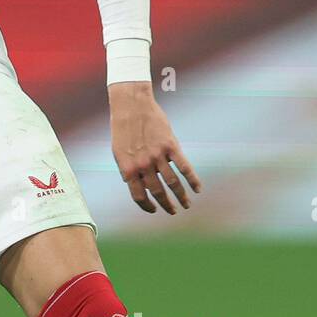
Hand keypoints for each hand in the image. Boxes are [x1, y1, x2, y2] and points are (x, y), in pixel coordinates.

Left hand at [108, 81, 200, 214]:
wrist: (131, 105)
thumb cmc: (122, 128)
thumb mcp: (119, 152)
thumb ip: (128, 170)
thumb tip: (140, 186)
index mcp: (128, 169)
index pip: (138, 196)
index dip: (147, 206)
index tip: (154, 210)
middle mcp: (143, 165)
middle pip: (157, 192)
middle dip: (166, 205)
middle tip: (173, 211)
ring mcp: (157, 156)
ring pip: (173, 183)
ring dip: (181, 197)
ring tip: (186, 204)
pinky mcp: (170, 146)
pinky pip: (184, 167)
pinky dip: (193, 180)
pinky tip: (198, 189)